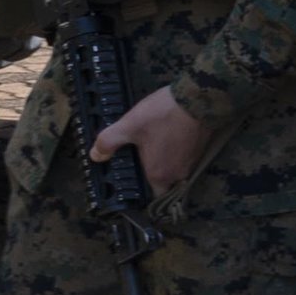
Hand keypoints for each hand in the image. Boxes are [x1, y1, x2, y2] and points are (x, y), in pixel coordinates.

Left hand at [94, 85, 211, 188]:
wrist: (198, 99)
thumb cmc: (163, 116)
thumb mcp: (130, 125)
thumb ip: (109, 142)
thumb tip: (95, 156)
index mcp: (159, 174)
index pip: (150, 195)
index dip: (141, 190)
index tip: (132, 180)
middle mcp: (178, 174)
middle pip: (163, 182)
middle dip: (152, 173)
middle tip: (140, 159)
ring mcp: (191, 162)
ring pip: (174, 169)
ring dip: (165, 161)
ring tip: (152, 146)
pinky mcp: (200, 149)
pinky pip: (184, 157)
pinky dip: (175, 151)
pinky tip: (167, 136)